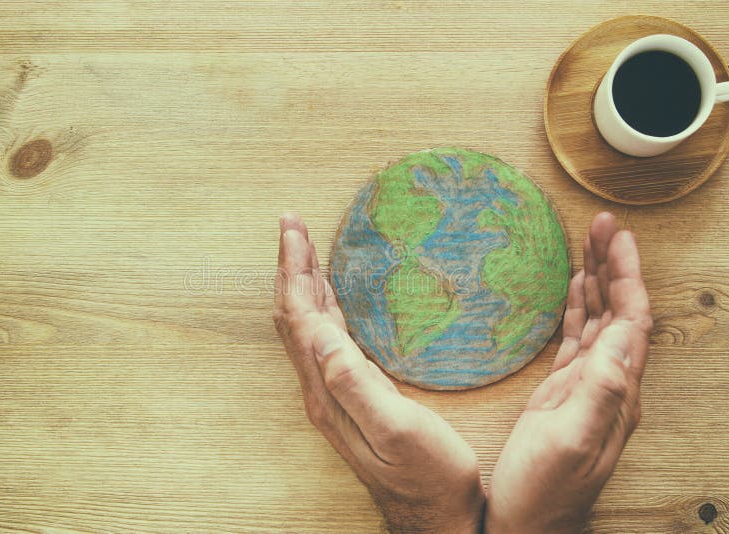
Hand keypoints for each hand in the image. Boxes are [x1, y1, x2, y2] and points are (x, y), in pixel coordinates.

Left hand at [273, 213, 484, 533]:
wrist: (437, 518)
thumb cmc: (429, 478)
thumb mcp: (398, 430)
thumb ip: (356, 384)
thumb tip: (320, 336)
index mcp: (329, 389)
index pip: (300, 316)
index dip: (294, 270)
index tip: (293, 229)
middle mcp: (322, 389)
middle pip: (294, 315)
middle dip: (291, 267)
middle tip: (292, 224)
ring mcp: (334, 394)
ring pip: (306, 325)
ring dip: (302, 284)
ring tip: (303, 249)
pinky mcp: (350, 397)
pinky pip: (325, 339)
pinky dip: (321, 307)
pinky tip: (329, 297)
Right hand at [485, 212, 652, 532]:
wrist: (526, 523)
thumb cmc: (543, 489)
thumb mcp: (571, 439)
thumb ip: (601, 388)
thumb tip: (624, 334)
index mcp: (616, 391)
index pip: (632, 319)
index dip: (626, 275)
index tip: (615, 237)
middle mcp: (609, 384)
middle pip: (619, 312)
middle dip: (612, 265)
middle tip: (600, 225)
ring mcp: (586, 387)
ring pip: (599, 320)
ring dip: (596, 281)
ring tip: (588, 243)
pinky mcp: (563, 392)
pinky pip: (577, 339)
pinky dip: (576, 308)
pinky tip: (573, 289)